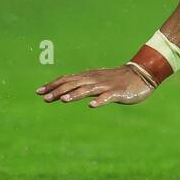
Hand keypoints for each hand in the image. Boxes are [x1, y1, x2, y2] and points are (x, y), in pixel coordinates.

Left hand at [36, 65, 155, 107]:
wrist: (141, 74)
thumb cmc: (117, 79)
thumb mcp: (97, 81)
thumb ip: (81, 86)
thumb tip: (62, 94)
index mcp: (89, 77)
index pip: (67, 79)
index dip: (53, 85)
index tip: (38, 92)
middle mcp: (95, 80)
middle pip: (74, 84)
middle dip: (58, 91)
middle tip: (44, 98)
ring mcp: (106, 86)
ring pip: (88, 89)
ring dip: (75, 94)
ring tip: (64, 100)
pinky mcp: (117, 92)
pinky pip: (107, 97)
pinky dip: (99, 100)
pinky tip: (92, 105)